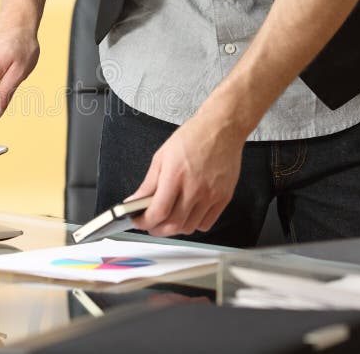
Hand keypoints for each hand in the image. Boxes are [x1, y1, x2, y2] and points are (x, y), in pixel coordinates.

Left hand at [128, 102, 247, 236]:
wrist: (221, 129)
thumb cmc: (192, 138)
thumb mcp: (161, 156)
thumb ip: (148, 184)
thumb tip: (135, 202)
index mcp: (175, 175)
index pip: (159, 211)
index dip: (145, 222)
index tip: (138, 222)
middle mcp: (195, 188)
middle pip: (174, 225)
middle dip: (157, 230)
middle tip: (150, 225)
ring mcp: (211, 195)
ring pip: (190, 228)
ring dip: (175, 228)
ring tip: (168, 218)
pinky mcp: (224, 198)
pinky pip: (207, 224)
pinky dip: (194, 224)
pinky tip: (188, 214)